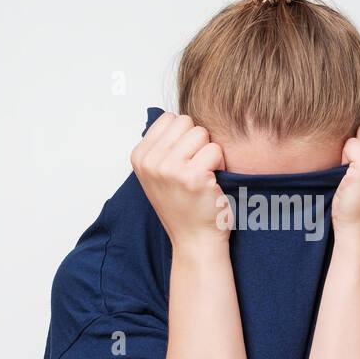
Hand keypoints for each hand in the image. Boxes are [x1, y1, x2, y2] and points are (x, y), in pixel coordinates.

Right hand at [130, 113, 230, 251]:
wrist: (194, 241)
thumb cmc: (183, 206)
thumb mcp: (158, 173)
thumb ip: (161, 145)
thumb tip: (175, 117)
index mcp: (139, 156)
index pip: (169, 118)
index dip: (184, 136)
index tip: (183, 160)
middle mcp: (150, 161)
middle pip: (186, 122)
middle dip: (197, 141)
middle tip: (196, 167)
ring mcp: (169, 169)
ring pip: (201, 133)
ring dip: (209, 152)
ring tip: (204, 175)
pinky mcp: (192, 177)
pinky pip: (215, 150)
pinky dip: (220, 164)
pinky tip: (212, 183)